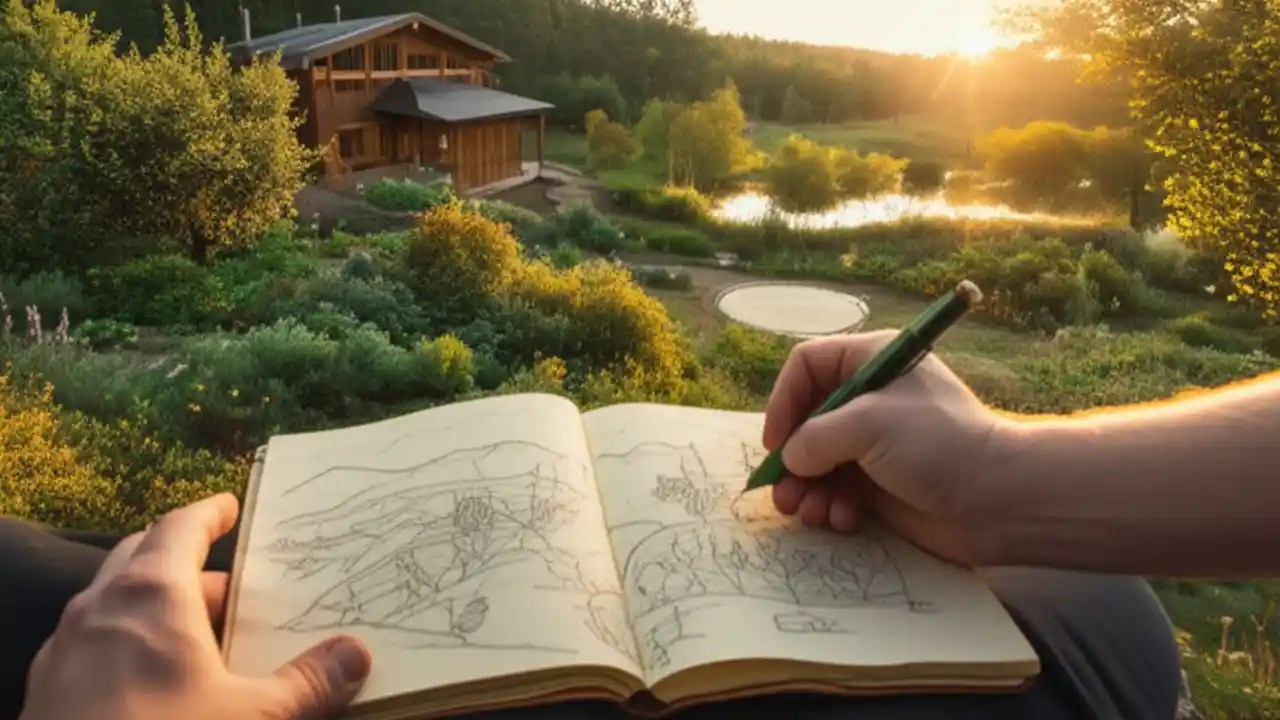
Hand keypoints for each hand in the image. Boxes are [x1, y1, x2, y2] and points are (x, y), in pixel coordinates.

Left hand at [21, 494, 372, 719]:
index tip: (229, 508)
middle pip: (141, 558)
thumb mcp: (253, 717)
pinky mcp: (47, 692)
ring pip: (113, 604)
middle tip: (228, 582)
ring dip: (155, 606)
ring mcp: (65, 650)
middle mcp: (99, 609)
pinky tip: (152, 681)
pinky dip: (125, 643)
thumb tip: (354, 654)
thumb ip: (307, 683)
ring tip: (197, 636)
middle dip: (184, 562)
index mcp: (151, 595)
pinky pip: (92, 645)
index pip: (179, 528)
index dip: (208, 515)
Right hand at [764, 331, 1007, 565]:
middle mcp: (870, 398)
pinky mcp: (881, 483)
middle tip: (783, 492)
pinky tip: (843, 519)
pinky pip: (837, 491)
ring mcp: (875, 443)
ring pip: (816, 461)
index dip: (784, 401)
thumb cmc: (937, 444)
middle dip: (792, 458)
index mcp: (872, 362)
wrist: (999, 499)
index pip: (807, 366)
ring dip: (807, 489)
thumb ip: (814, 437)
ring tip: (811, 512)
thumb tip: (791, 459)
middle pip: (805, 420)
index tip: (778, 442)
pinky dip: (832, 506)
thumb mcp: (867, 425)